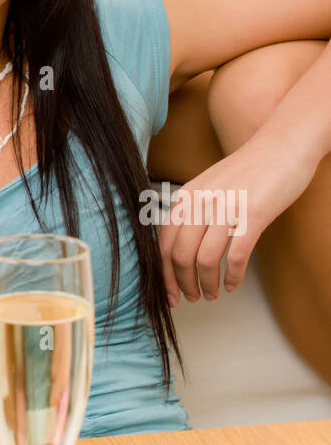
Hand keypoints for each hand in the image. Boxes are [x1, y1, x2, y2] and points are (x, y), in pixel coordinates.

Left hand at [158, 133, 316, 303]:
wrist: (281, 146)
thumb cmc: (248, 170)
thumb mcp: (209, 186)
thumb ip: (194, 211)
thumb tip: (181, 248)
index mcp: (187, 196)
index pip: (163, 242)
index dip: (164, 274)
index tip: (169, 294)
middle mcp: (201, 201)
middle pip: (179, 255)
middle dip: (183, 284)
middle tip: (192, 298)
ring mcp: (227, 207)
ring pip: (204, 259)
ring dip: (206, 284)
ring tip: (212, 293)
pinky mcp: (253, 215)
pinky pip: (235, 255)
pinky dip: (231, 276)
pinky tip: (232, 283)